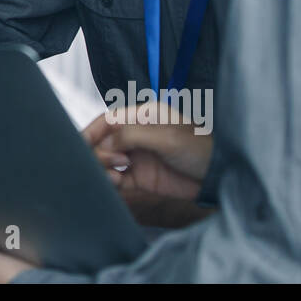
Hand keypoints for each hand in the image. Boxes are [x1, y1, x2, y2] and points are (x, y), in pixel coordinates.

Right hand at [83, 104, 212, 206]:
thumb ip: (132, 135)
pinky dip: (111, 182)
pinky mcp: (142, 178)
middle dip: (99, 152)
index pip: (107, 120)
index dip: (91, 130)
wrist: (222, 178)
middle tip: (115, 163)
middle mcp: (137, 136)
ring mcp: (139, 157)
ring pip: (106, 161)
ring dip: (103, 168)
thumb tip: (107, 142)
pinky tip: (117, 184)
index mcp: (142, 117)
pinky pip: (117, 179)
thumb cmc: (201, 149)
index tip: (78, 143)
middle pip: (103, 142)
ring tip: (116, 176)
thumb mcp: (166, 136)